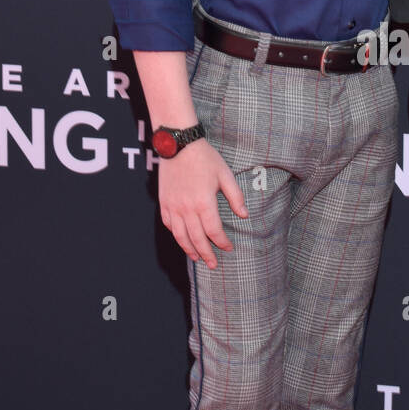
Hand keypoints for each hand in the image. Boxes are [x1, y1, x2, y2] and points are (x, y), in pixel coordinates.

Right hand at [158, 138, 247, 268]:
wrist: (179, 145)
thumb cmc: (205, 158)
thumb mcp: (225, 175)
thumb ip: (236, 197)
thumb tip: (244, 215)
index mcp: (204, 203)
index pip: (214, 231)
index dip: (222, 242)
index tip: (228, 248)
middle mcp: (187, 209)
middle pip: (197, 239)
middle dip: (207, 254)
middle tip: (213, 264)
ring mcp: (173, 206)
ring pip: (180, 236)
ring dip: (189, 249)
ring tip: (197, 258)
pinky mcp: (164, 202)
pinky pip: (168, 224)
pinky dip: (176, 235)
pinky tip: (182, 239)